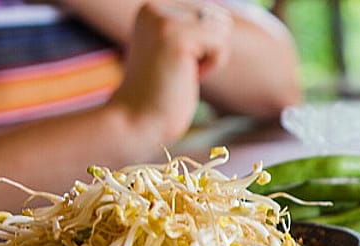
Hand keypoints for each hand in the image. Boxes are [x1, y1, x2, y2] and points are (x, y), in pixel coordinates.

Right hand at [107, 0, 232, 144]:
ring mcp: (164, 19)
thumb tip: (224, 21)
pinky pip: (221, 44)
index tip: (173, 65)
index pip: (207, 15)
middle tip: (179, 71)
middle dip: (209, 51)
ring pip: (221, 29)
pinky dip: (211, 66)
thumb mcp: (175, 54)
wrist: (136, 120)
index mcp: (151, 8)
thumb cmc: (159, 96)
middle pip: (217, 19)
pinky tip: (186, 76)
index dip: (202, 48)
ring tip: (182, 72)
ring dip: (211, 58)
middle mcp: (154, 7)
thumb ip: (193, 33)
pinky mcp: (176, 36)